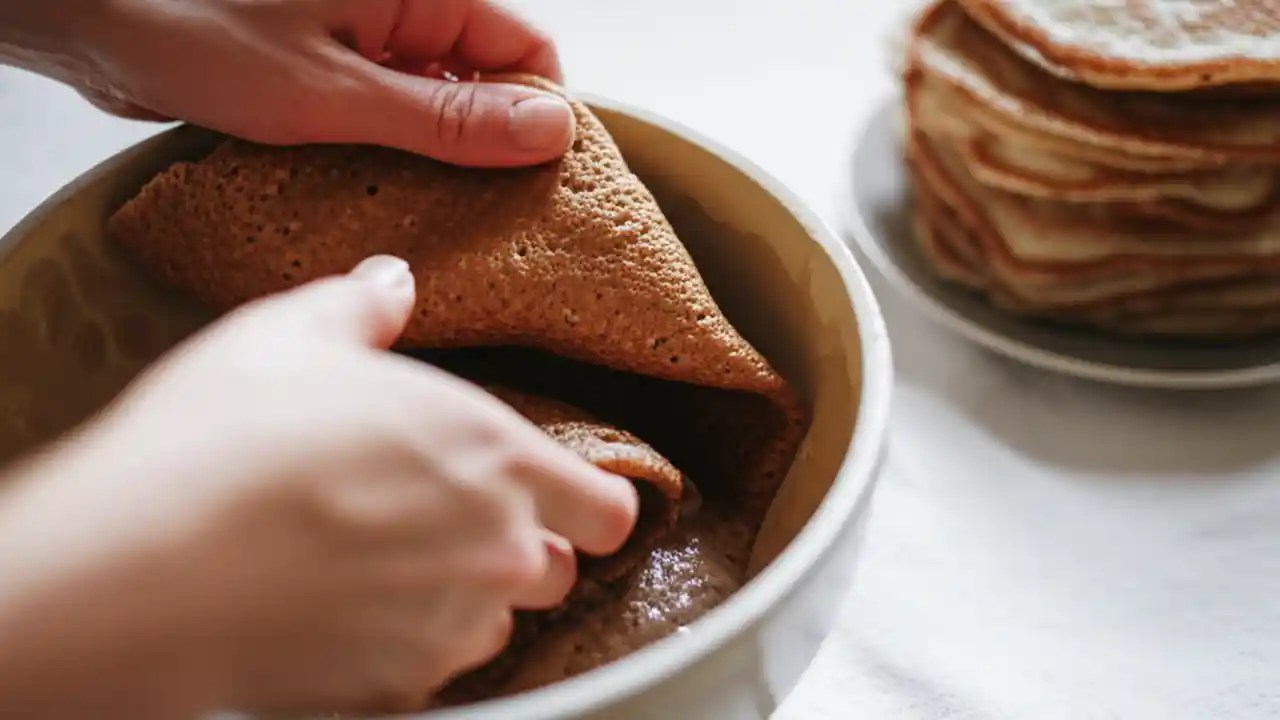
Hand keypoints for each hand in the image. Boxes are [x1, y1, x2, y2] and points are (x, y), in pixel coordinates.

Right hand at [0, 255, 637, 717]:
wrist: (144, 567)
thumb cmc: (226, 440)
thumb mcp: (289, 337)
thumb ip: (361, 308)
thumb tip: (390, 283)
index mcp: (496, 455)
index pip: (608, 509)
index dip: (591, 504)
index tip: (562, 497)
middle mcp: (497, 550)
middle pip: (556, 570)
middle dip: (520, 549)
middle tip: (446, 523)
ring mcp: (448, 628)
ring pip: (493, 625)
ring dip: (460, 601)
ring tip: (380, 567)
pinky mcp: (395, 687)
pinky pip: (427, 671)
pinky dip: (399, 648)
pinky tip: (336, 613)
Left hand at [1, 0, 572, 166]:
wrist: (90, 19)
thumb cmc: (194, 29)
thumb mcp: (334, 93)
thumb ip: (445, 118)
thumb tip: (547, 130)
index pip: (525, 48)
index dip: (541, 115)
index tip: (538, 184)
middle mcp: (400, 9)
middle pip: (486, 79)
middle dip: (490, 145)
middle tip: (490, 219)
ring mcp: (364, 38)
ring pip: (437, 102)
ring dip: (438, 157)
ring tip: (438, 218)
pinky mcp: (328, 68)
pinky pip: (387, 113)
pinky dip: (393, 153)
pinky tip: (385, 196)